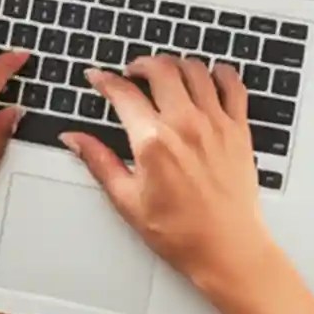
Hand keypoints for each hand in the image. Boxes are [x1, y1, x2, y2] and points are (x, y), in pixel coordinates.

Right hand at [60, 56, 273, 292]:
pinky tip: (209, 77)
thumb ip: (99, 161)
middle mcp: (185, 125)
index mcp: (153, 142)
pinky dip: (220, 73)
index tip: (97, 77)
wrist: (228, 249)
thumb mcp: (127, 199)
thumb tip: (74, 139)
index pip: (123, 93)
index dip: (105, 80)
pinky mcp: (239, 130)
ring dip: (176, 64)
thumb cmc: (180, 232)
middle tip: (131, 72)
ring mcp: (216, 124)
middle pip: (161, 69)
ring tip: (165, 73)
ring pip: (196, 69)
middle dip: (140, 64)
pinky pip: (233, 86)